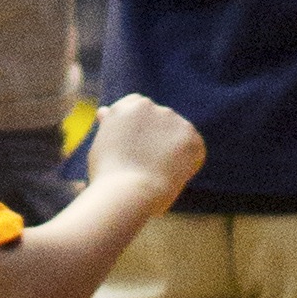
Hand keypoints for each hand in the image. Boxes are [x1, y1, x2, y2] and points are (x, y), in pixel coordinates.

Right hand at [88, 93, 206, 209]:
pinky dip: (189, 163)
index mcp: (123, 108)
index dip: (141, 127)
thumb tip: (105, 111)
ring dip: (175, 150)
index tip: (140, 147)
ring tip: (158, 174)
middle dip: (159, 139)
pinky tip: (173, 176)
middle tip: (149, 166)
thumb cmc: (109, 178)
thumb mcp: (101, 147)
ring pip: (178, 134)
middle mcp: (146, 106)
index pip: (137, 105)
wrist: (127, 192)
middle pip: (160, 119)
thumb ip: (109, 127)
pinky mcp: (188, 133)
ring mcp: (168, 117)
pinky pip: (195, 149)